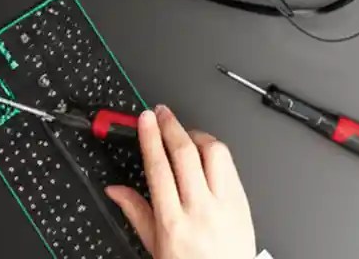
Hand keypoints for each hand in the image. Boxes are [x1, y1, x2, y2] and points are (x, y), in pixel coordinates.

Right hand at [106, 106, 256, 257]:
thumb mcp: (155, 246)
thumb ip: (136, 212)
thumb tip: (115, 189)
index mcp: (173, 222)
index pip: (159, 168)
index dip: (150, 137)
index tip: (145, 120)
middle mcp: (200, 210)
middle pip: (185, 154)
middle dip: (171, 125)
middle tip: (161, 112)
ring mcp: (225, 205)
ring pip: (214, 153)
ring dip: (197, 135)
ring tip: (184, 132)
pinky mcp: (243, 202)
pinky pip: (231, 166)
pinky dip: (215, 151)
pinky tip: (205, 151)